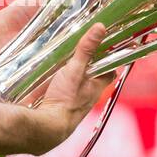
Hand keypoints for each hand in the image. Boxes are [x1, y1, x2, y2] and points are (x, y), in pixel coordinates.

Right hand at [25, 23, 115, 154]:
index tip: (107, 46)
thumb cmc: (65, 101)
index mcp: (96, 88)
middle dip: (88, 66)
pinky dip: (59, 85)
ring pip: (77, 86)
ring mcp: (73, 104)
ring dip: (72, 76)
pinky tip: (50, 79)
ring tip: (64, 60)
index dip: (109, 59)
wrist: (46, 128)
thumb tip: (100, 27)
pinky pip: (62, 93)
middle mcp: (87, 97)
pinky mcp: (58, 108)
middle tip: (82, 49)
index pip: (109, 71)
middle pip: (92, 77)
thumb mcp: (75, 70)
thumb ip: (85, 50)